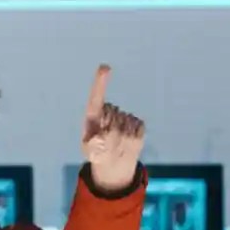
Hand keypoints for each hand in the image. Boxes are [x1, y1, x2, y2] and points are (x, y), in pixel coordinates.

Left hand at [81, 65, 145, 193]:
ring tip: (115, 147)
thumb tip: (100, 137)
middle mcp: (110, 112)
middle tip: (106, 146)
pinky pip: (137, 130)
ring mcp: (124, 118)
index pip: (96, 96)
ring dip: (120, 140)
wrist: (114, 162)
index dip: (101, 81)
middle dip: (109, 134)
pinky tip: (126, 144)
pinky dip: (133, 141)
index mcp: (94, 116)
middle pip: (112, 117)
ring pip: (125, 126)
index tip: (105, 67)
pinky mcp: (138, 125)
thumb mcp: (91, 153)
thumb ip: (93, 145)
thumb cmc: (98, 154)